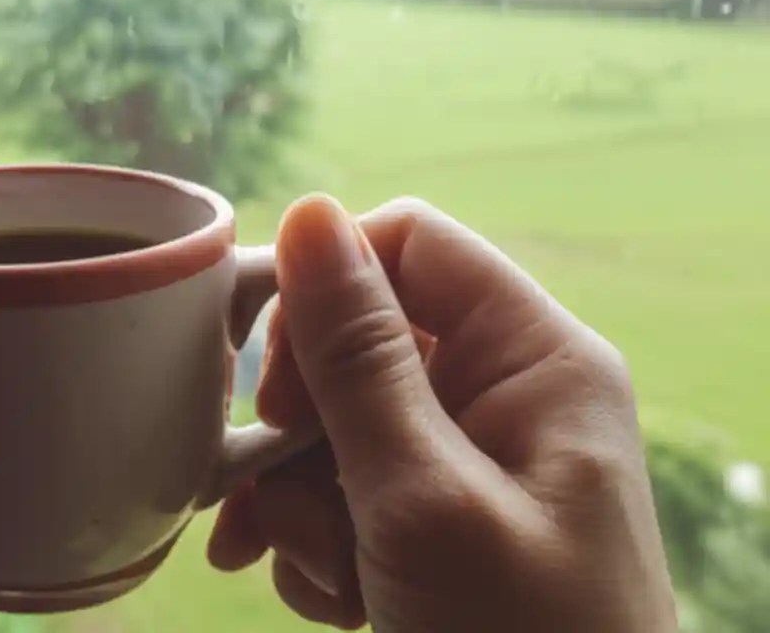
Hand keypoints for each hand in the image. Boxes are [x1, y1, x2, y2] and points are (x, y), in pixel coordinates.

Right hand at [208, 197, 675, 631]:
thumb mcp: (422, 497)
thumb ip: (359, 357)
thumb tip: (309, 215)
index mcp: (535, 361)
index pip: (408, 246)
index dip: (326, 293)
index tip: (274, 384)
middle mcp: (501, 399)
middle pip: (357, 343)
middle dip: (301, 425)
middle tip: (282, 486)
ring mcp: (463, 467)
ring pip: (333, 428)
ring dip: (300, 501)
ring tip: (319, 571)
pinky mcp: (428, 525)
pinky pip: (340, 491)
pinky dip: (316, 541)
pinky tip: (333, 598)